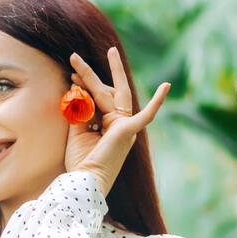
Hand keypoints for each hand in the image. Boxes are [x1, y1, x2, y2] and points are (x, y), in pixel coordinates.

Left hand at [63, 46, 170, 196]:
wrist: (86, 181)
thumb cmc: (81, 163)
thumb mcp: (76, 132)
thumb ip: (80, 111)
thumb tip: (78, 88)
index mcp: (109, 126)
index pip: (97, 100)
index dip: (82, 87)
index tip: (69, 77)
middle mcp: (120, 124)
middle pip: (105, 92)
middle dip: (89, 74)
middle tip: (73, 56)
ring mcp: (125, 126)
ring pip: (111, 94)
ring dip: (96, 75)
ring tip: (84, 57)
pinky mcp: (128, 130)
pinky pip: (146, 116)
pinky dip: (156, 102)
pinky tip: (166, 86)